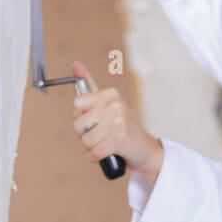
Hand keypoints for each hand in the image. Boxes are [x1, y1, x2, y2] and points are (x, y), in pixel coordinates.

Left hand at [71, 62, 164, 180]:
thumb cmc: (123, 129)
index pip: (76, 104)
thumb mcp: (108, 105)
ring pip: (86, 141)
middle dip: (85, 136)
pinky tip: (106, 154)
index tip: (92, 122)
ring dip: (92, 148)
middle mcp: (115, 104)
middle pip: (78, 125)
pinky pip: (95, 152)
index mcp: (110, 94)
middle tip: (102, 135)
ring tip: (106, 144)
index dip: (79, 118)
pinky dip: (96, 157)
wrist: (146, 151)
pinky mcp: (120, 139)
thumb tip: (76, 64)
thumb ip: (90, 86)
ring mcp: (118, 121)